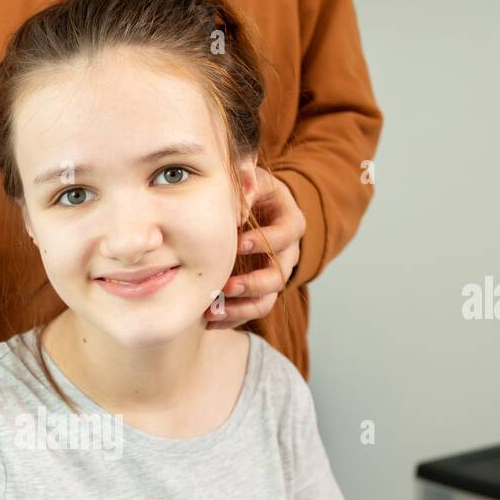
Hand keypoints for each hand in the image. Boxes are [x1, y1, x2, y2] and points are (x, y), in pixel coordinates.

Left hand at [204, 169, 304, 328]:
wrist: (253, 208)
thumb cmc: (250, 191)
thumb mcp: (251, 178)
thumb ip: (247, 180)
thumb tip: (241, 202)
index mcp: (289, 222)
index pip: (286, 234)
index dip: (266, 240)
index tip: (239, 244)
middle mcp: (287, 253)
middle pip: (280, 275)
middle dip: (253, 283)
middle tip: (227, 285)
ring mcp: (274, 274)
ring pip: (267, 300)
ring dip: (241, 307)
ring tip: (214, 311)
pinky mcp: (259, 291)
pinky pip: (251, 311)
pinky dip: (231, 318)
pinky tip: (210, 321)